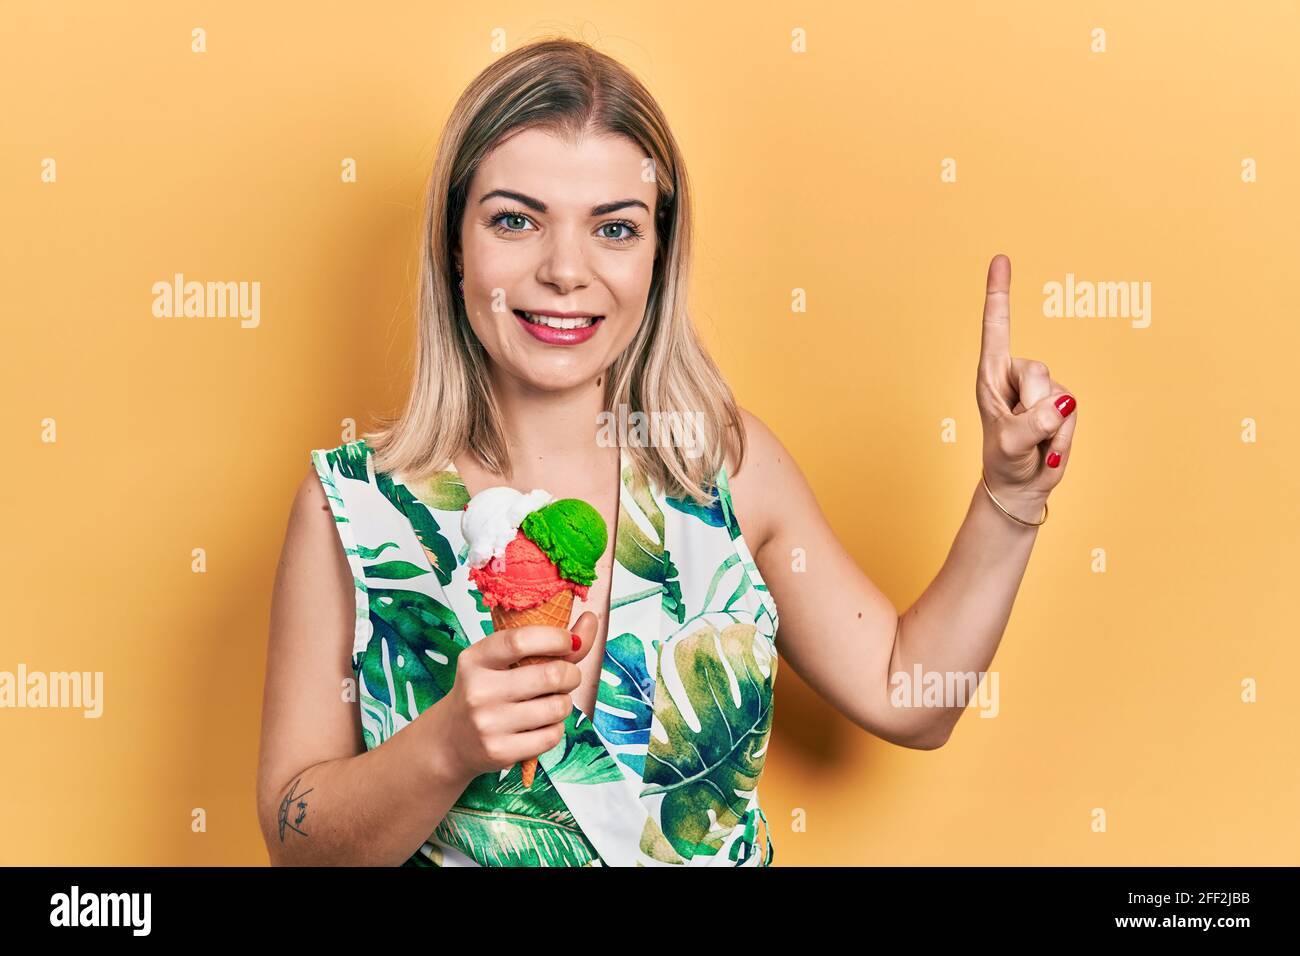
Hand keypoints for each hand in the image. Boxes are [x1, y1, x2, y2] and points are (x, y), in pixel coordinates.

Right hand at [434, 611, 598, 781]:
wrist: (453, 739)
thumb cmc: (486, 691)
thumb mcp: (503, 662)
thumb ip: (549, 643)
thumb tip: (591, 620)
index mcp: (475, 659)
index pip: (520, 640)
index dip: (555, 638)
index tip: (569, 641)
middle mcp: (478, 690)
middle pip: (550, 675)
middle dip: (571, 674)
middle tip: (567, 677)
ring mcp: (487, 723)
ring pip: (557, 707)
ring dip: (564, 703)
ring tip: (551, 702)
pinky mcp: (499, 751)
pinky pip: (552, 735)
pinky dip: (556, 728)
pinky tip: (541, 725)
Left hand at [976, 255, 1077, 519]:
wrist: (1020, 485)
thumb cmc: (1003, 461)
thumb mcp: (1009, 445)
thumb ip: (1031, 425)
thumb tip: (1061, 401)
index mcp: (991, 376)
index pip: (996, 327)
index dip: (999, 292)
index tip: (1001, 257)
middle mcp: (1016, 375)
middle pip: (1037, 372)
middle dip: (1033, 408)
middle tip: (1021, 434)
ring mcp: (1042, 389)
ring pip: (1057, 395)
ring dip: (1048, 427)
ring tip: (1032, 441)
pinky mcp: (1064, 404)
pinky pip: (1072, 414)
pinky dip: (1061, 436)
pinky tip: (1048, 444)